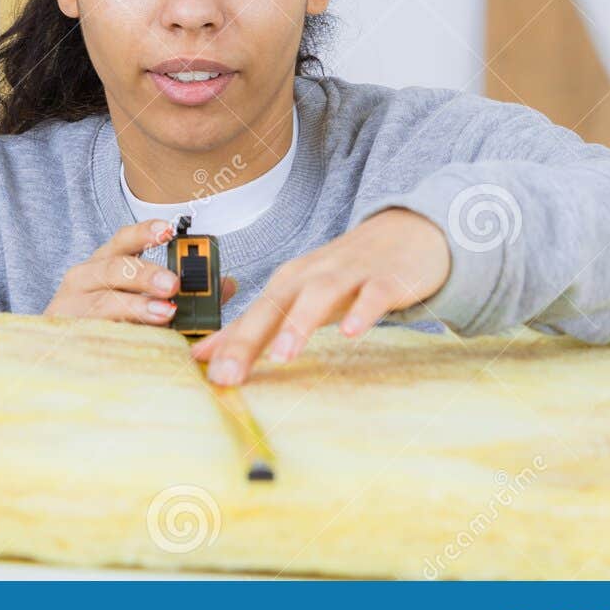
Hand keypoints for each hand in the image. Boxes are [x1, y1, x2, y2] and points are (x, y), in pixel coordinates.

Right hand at [46, 218, 237, 324]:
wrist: (58, 360)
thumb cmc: (111, 325)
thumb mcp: (148, 304)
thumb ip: (188, 295)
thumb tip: (228, 283)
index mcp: (105, 264)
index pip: (125, 240)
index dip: (145, 232)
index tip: (169, 230)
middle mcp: (84, 278)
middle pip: (115, 267)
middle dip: (146, 273)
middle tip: (174, 284)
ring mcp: (70, 307)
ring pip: (104, 301)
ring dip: (136, 306)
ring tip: (165, 314)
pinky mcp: (64, 334)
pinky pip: (92, 332)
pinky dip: (117, 334)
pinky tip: (135, 341)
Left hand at [190, 207, 450, 383]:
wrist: (405, 232)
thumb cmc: (343, 274)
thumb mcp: (297, 297)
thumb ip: (253, 328)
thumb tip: (204, 356)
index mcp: (287, 283)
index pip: (251, 317)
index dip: (228, 346)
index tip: (209, 377)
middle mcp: (311, 276)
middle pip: (275, 305)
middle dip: (248, 340)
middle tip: (229, 375)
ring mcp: (349, 275)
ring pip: (320, 296)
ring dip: (299, 323)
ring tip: (282, 356)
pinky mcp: (386, 279)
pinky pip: (373, 295)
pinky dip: (362, 311)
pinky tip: (351, 332)